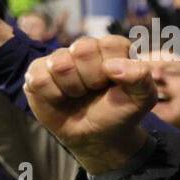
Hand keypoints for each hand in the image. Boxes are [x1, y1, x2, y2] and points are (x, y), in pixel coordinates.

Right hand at [24, 36, 154, 174]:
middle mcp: (84, 49)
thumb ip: (140, 76)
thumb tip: (111, 66)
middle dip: (92, 78)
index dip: (113, 69)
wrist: (97, 136)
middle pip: (82, 50)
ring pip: (59, 64)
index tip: (115, 84)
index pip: (110, 43)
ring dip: (73, 88)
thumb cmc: (121, 112)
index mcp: (112, 49)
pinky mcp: (37, 72)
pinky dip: (53, 95)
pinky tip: (61, 99)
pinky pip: (39, 78)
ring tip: (79, 95)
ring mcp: (59, 59)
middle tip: (95, 90)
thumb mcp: (142, 98)